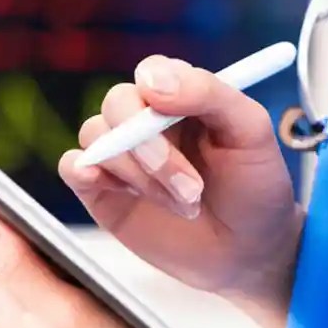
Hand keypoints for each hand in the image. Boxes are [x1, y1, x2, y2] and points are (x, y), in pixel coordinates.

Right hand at [58, 55, 303, 313]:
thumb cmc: (254, 189)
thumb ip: (209, 93)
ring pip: (97, 137)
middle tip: (192, 188)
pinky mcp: (101, 190)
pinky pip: (72, 166)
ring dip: (140, 175)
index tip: (166, 106)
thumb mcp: (250, 132)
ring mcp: (121, 155)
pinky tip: (122, 192)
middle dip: (151, 148)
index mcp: (182, 97)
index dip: (154, 85)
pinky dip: (86, 173)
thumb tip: (152, 81)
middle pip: (117, 104)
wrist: (249, 254)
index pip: (151, 73)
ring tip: (185, 205)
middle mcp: (145, 121)